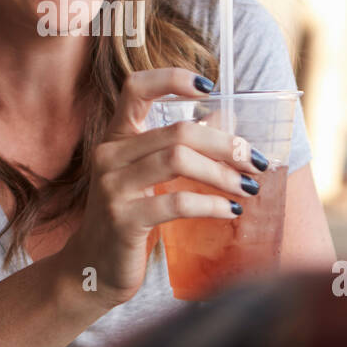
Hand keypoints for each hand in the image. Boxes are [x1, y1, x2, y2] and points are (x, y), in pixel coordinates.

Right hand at [59, 68, 265, 308]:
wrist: (92, 268)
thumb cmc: (128, 217)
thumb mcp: (147, 177)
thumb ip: (177, 147)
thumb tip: (224, 119)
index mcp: (116, 137)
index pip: (136, 88)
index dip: (171, 78)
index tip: (208, 86)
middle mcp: (109, 155)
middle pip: (177, 131)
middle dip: (225, 144)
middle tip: (254, 160)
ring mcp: (113, 186)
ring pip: (178, 160)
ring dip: (223, 174)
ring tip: (248, 187)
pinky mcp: (123, 219)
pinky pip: (177, 203)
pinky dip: (211, 204)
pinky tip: (230, 211)